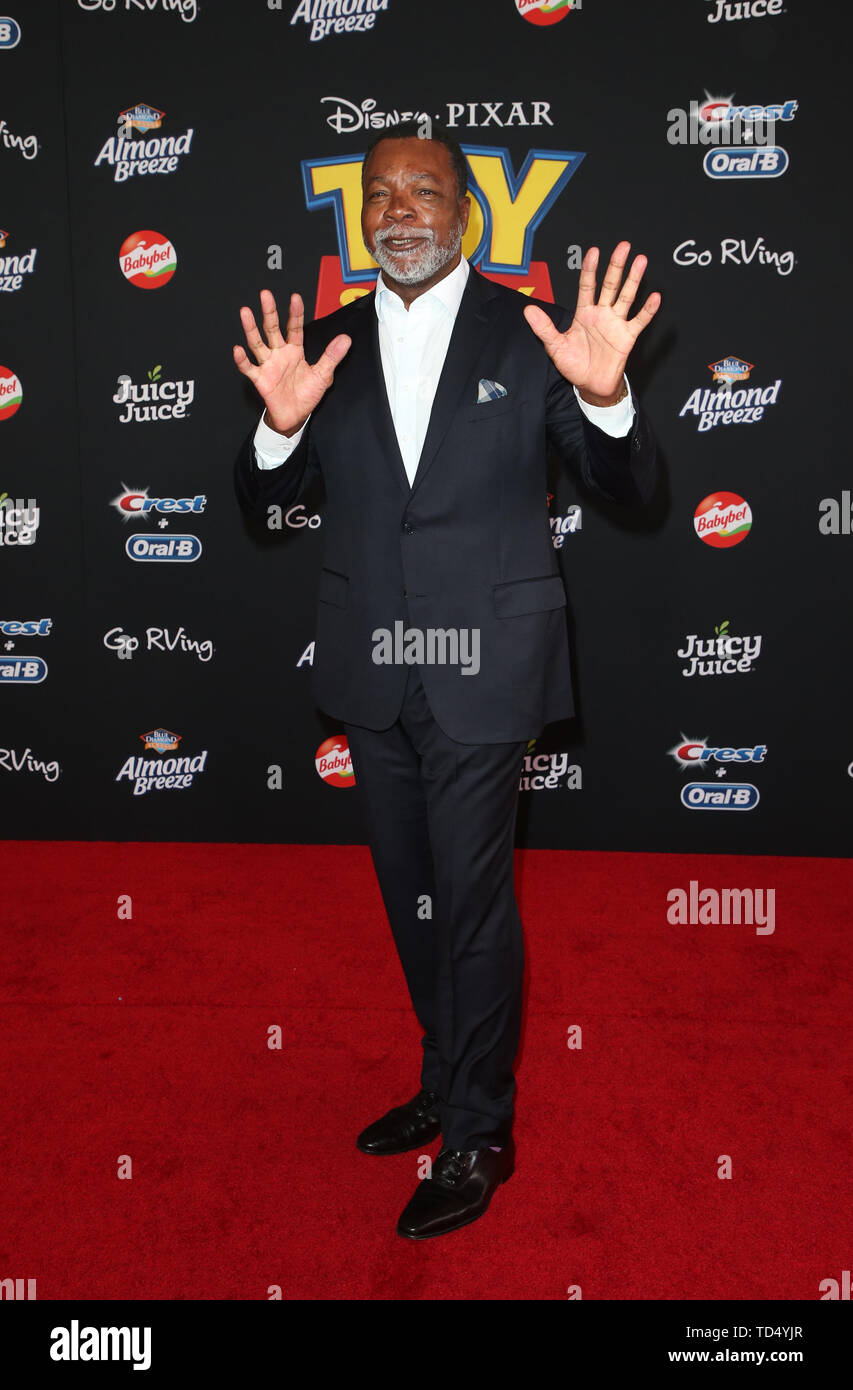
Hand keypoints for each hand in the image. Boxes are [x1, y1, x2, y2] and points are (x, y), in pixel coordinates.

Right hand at [233, 289, 350, 434]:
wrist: (295, 416)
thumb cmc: (306, 395)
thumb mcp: (323, 375)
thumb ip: (332, 356)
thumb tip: (346, 339)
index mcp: (295, 350)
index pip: (295, 328)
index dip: (295, 313)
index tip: (295, 297)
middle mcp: (279, 354)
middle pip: (272, 329)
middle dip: (269, 312)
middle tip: (266, 295)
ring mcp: (268, 365)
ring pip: (257, 343)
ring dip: (251, 329)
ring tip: (245, 312)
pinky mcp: (260, 379)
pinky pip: (249, 368)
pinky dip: (242, 360)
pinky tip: (238, 350)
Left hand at [523, 242, 660, 404]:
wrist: (590, 386)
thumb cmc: (574, 365)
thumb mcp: (555, 347)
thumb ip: (544, 328)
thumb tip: (529, 311)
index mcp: (584, 314)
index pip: (587, 286)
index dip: (590, 269)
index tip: (594, 252)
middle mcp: (602, 314)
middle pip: (610, 285)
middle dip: (616, 265)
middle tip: (623, 246)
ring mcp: (616, 324)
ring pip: (626, 297)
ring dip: (634, 279)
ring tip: (641, 261)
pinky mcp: (627, 337)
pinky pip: (639, 321)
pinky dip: (647, 310)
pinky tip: (654, 297)